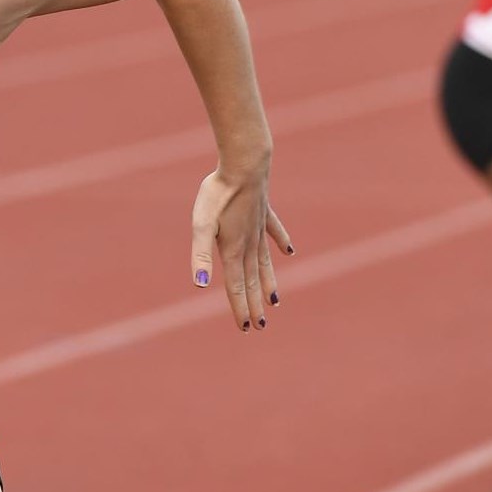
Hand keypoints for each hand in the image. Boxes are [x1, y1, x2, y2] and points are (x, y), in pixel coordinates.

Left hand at [190, 161, 294, 332]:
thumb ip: (201, 255)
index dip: (240, 308)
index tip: (247, 327)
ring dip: (269, 283)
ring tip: (275, 302)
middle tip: (260, 325)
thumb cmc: (218, 194)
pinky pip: (274, 232)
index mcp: (233, 249)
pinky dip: (281, 243)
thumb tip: (201, 284)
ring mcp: (259, 227)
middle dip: (254, 304)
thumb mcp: (201, 225)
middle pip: (252, 280)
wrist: (244, 165)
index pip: (237, 286)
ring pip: (265, 262)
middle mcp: (249, 243)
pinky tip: (290, 252)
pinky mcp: (264, 211)